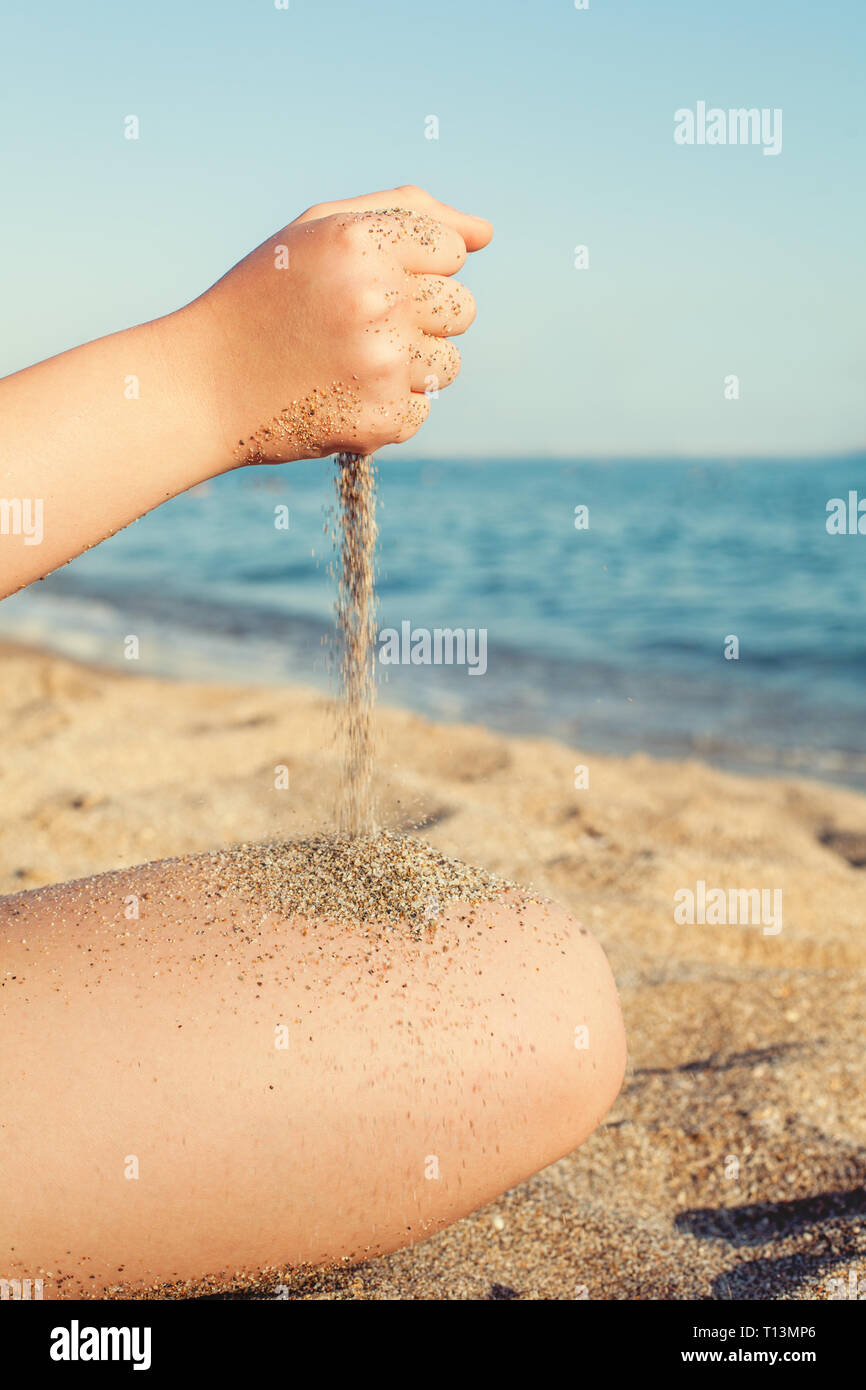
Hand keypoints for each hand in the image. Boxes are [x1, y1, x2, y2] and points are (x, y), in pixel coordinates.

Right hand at [189, 185, 492, 464]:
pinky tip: (339, 396)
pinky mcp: (380, 420)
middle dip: (424, 317)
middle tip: (359, 325)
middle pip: (462, 308)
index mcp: (361, 241)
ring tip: (349, 363)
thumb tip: (485, 234)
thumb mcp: (317, 233)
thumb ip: (404, 214)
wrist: (201, 387)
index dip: (417, 269)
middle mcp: (376, 299)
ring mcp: (381, 364)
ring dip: (412, 365)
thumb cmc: (264, 300)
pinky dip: (388, 407)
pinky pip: (420, 409)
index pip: (452, 252)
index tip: (371, 282)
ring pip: (449, 364)